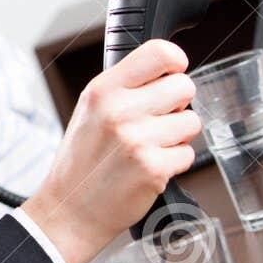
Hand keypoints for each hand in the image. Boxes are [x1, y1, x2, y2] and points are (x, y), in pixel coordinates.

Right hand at [22, 39, 199, 262]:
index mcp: (103, 90)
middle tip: (157, 120)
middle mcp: (119, 111)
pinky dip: (174, 162)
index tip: (173, 73)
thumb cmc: (82, 160)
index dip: (175, 62)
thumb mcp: (90, 110)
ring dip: (178, 136)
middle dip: (177, 104)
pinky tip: (150, 167)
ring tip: (151, 146)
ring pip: (192, 122)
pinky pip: (188, 154)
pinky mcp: (154, 169)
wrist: (70, 209)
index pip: (160, 52)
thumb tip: (169, 70)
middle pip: (185, 86)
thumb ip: (125, 87)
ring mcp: (138, 140)